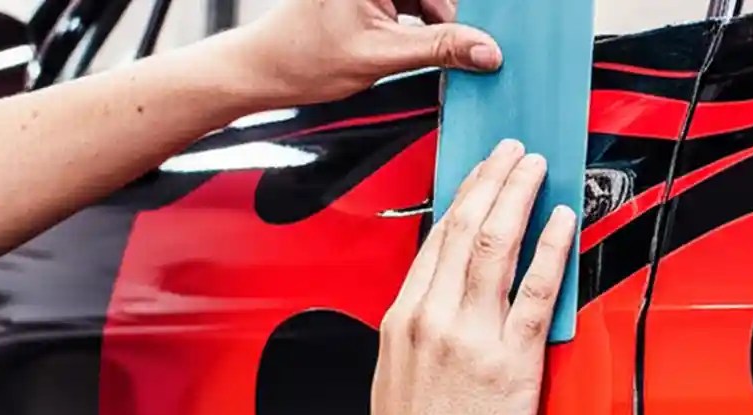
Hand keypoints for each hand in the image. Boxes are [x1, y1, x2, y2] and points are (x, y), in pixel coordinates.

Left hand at [240, 0, 502, 105]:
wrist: (264, 71)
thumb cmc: (302, 58)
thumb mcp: (382, 55)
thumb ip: (439, 49)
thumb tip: (486, 50)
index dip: (463, 13)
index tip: (488, 33)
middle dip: (448, 19)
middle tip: (464, 52)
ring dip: (433, 25)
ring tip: (418, 52)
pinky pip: (411, 2)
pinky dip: (419, 25)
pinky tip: (415, 47)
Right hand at [362, 140, 576, 414]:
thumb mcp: (394, 378)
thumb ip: (417, 333)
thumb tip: (441, 302)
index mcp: (402, 321)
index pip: (434, 239)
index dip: (461, 196)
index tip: (477, 173)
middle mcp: (433, 320)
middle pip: (464, 229)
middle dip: (491, 179)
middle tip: (511, 152)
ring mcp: (471, 338)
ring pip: (496, 245)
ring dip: (520, 196)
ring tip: (536, 169)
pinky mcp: (510, 363)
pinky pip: (536, 291)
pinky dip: (551, 249)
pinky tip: (562, 223)